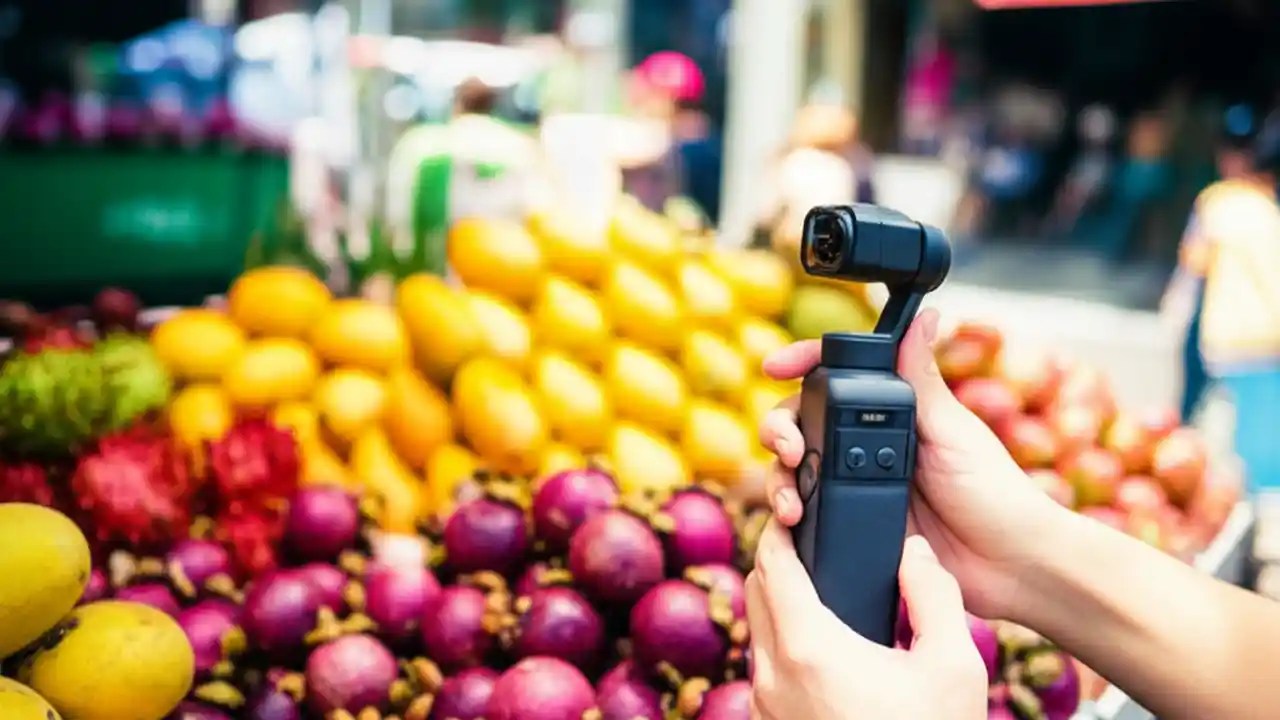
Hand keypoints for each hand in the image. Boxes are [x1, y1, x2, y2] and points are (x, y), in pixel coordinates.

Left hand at [747, 521, 986, 719]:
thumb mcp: (954, 663)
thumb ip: (933, 594)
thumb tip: (914, 551)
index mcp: (809, 648)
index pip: (771, 564)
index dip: (780, 529)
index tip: (796, 510)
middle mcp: (773, 676)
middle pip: (755, 592)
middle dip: (778, 560)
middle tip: (813, 543)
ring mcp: (767, 706)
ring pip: (758, 632)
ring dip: (780, 603)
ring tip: (824, 589)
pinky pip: (767, 668)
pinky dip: (785, 643)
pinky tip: (827, 643)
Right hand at [758, 309, 1062, 619]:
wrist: (1010, 568)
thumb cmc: (995, 493)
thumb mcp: (953, 431)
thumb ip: (923, 380)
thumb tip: (925, 317)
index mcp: (893, 414)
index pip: (836, 378)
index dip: (800, 365)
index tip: (774, 366)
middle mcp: (868, 448)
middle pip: (801, 423)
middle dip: (779, 430)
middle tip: (789, 449)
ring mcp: (857, 488)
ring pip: (795, 471)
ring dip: (780, 479)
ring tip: (791, 503)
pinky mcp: (853, 526)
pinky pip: (808, 515)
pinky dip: (792, 516)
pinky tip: (793, 522)